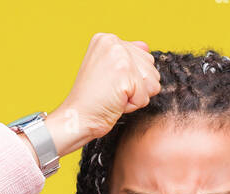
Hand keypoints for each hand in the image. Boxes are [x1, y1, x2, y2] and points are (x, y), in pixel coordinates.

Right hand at [46, 33, 160, 156]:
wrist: (77, 118)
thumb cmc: (92, 100)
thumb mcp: (108, 70)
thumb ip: (129, 56)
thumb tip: (146, 47)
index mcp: (107, 39)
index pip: (144, 57)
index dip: (132, 78)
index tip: (109, 83)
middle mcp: (114, 42)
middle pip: (151, 69)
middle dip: (137, 86)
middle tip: (111, 91)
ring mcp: (120, 56)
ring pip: (152, 82)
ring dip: (136, 96)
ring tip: (114, 96)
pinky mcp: (125, 73)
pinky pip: (145, 96)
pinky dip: (133, 105)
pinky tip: (114, 102)